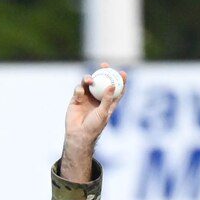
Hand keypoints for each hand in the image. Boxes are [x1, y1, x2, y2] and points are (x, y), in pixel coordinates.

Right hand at [59, 62, 126, 182]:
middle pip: (102, 82)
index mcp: (107, 103)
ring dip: (89, 78)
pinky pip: (79, 89)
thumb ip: (107, 99)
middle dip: (103, 72)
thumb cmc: (94, 127)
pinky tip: (80, 92)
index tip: (122, 72)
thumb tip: (112, 85)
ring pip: (89, 83)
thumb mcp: (103, 113)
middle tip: (104, 65)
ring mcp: (87, 98)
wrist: (78, 135)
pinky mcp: (76, 98)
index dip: (120, 81)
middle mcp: (97, 99)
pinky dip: (80, 88)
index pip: (116, 90)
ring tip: (90, 80)